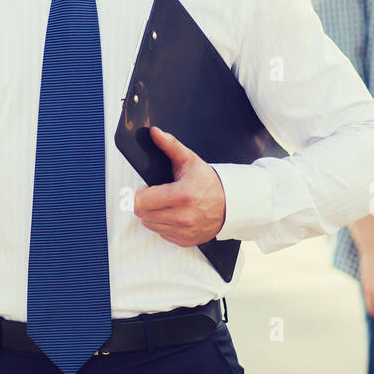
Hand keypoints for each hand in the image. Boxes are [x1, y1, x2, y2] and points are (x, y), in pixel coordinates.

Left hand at [133, 127, 225, 246]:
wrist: (231, 203)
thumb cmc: (209, 182)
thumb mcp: (190, 160)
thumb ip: (170, 145)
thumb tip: (155, 132)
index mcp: (182, 195)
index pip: (142, 201)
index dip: (142, 192)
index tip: (148, 188)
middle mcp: (183, 217)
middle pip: (143, 214)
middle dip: (146, 203)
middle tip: (157, 195)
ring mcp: (184, 231)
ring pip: (150, 225)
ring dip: (153, 214)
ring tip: (166, 204)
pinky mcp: (185, 240)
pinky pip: (162, 234)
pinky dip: (164, 225)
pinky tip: (174, 214)